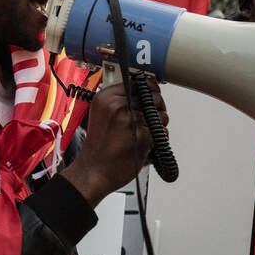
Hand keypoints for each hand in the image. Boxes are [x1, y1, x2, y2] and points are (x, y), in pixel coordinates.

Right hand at [62, 76, 168, 206]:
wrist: (92, 172)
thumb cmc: (97, 147)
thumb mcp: (100, 115)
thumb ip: (118, 101)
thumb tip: (143, 91)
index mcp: (105, 98)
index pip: (137, 83)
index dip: (148, 89)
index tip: (151, 93)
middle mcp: (117, 106)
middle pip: (152, 97)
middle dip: (156, 108)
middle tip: (148, 120)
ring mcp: (131, 120)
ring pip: (161, 114)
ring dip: (158, 125)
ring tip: (142, 135)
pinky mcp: (143, 136)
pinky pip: (162, 132)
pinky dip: (158, 139)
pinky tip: (144, 145)